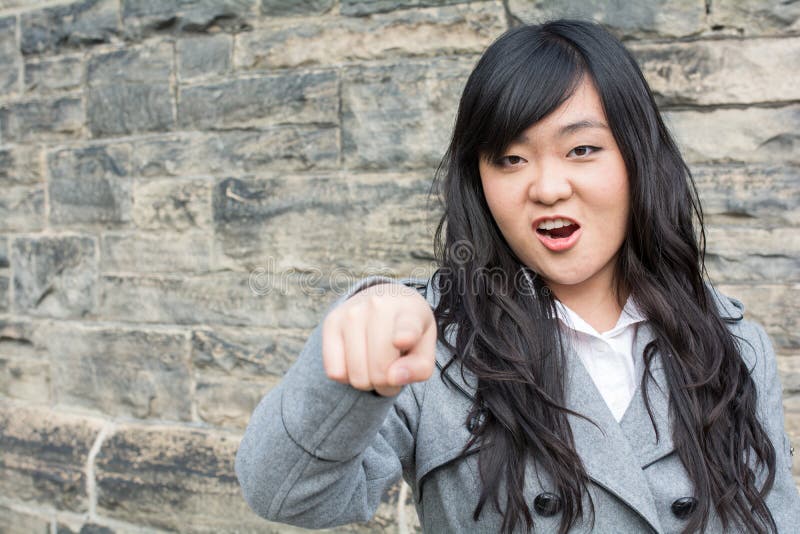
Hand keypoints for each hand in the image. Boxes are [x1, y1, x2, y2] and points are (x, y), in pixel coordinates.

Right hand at [322, 282, 436, 396]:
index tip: (401, 341)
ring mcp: (351, 312)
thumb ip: (419, 369)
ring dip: (367, 382)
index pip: (407, 327)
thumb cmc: (408, 332)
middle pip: (380, 370)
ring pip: (356, 375)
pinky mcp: (331, 322)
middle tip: (391, 372)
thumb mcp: (424, 349)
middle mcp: (378, 306)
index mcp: (410, 311)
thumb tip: (393, 378)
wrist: (384, 300)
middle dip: (387, 384)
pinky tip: (356, 360)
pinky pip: (334, 372)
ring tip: (375, 366)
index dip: (405, 336)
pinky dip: (346, 376)